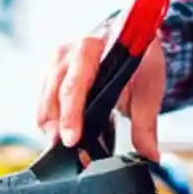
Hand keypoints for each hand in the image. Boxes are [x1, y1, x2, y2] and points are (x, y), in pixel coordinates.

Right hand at [36, 21, 165, 160]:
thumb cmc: (137, 58)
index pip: (76, 84)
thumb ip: (146, 121)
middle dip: (57, 126)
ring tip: (67, 146)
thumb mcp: (148, 86)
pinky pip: (42, 101)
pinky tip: (63, 133)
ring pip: (44, 100)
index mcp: (93, 47)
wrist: (130, 39)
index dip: (71, 114)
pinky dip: (50, 121)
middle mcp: (69, 52)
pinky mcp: (50, 72)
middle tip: (67, 150)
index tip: (72, 140)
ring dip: (51, 126)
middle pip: (53, 94)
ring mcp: (56, 61)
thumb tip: (149, 154)